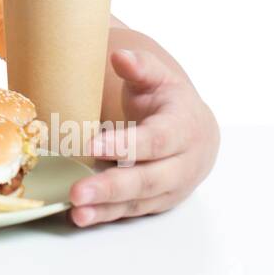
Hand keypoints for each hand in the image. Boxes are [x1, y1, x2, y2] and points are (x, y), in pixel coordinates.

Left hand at [68, 48, 217, 226]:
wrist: (197, 131)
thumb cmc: (169, 100)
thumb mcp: (158, 77)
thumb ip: (140, 66)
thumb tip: (121, 57)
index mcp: (183, 128)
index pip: (155, 140)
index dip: (125, 145)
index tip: (92, 146)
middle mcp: (183, 163)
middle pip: (148, 179)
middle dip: (112, 186)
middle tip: (77, 191)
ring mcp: (172, 187)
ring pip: (139, 201)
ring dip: (107, 208)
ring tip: (76, 211)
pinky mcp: (158, 202)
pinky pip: (132, 211)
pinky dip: (106, 215)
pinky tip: (81, 217)